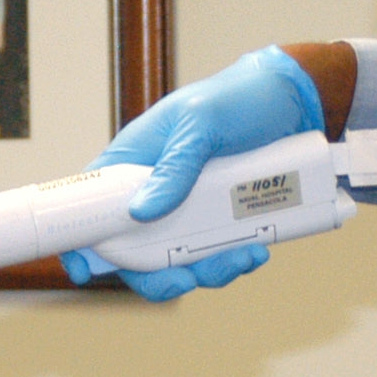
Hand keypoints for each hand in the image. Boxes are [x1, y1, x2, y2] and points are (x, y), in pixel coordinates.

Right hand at [69, 45, 319, 298]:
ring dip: (207, 271)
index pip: (90, 204)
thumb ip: (173, 167)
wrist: (295, 100)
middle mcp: (153, 189)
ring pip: (178, 259)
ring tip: (245, 254)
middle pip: (133, 251)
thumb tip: (141, 212)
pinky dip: (234, 260)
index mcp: (133, 162)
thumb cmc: (239, 97)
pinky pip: (215, 254)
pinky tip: (257, 247)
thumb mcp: (202, 124)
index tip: (81, 270)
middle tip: (186, 280)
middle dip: (156, 276)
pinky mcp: (218, 218)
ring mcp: (186, 207)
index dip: (80, 240)